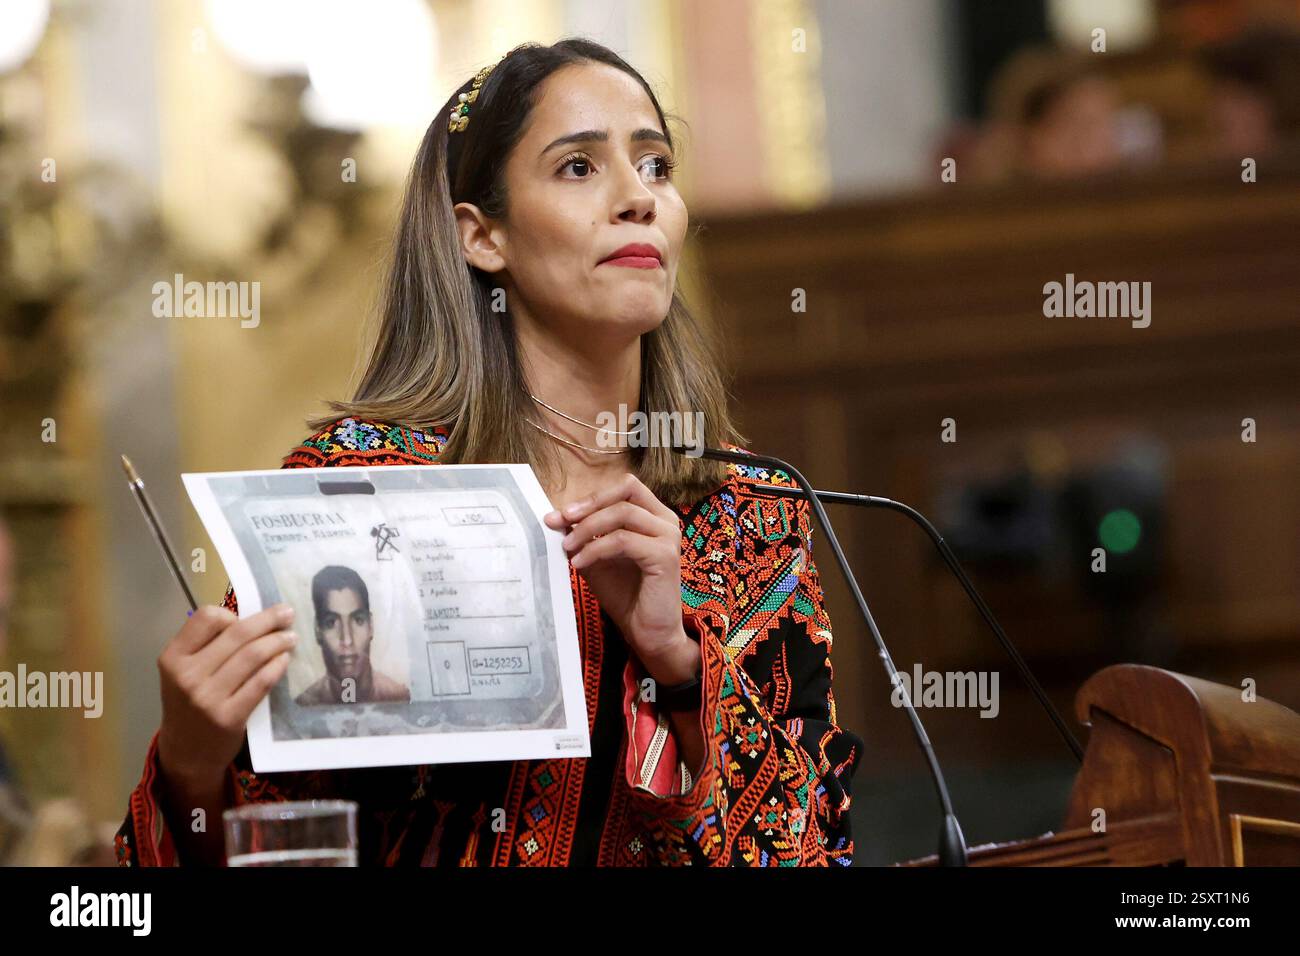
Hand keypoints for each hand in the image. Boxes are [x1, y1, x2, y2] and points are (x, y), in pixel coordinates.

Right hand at [156, 603, 297, 790]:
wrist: (186, 753)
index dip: (230, 614)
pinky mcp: (229, 717)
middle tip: (287, 614)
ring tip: (290, 637)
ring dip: (278, 641)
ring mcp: (207, 698)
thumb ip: (207, 646)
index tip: (245, 620)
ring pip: (253, 655)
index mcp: (173, 657)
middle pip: (237, 633)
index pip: (206, 617)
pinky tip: (284, 659)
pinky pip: (261, 682)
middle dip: (268, 620)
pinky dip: (277, 666)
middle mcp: (187, 676)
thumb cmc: (189, 704)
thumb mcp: (183, 672)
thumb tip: (253, 617)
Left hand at [545, 473, 697, 684]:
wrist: (648, 632)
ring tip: (568, 548)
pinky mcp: (665, 556)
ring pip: (623, 513)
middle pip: (626, 490)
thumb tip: (554, 518)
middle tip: (561, 521)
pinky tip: (580, 563)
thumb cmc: (626, 595)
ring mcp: (668, 537)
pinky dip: (596, 549)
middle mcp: (666, 521)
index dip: (591, 497)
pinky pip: (623, 540)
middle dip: (590, 504)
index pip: (625, 488)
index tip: (560, 515)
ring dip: (588, 528)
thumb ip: (583, 536)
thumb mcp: (598, 558)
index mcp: (654, 516)